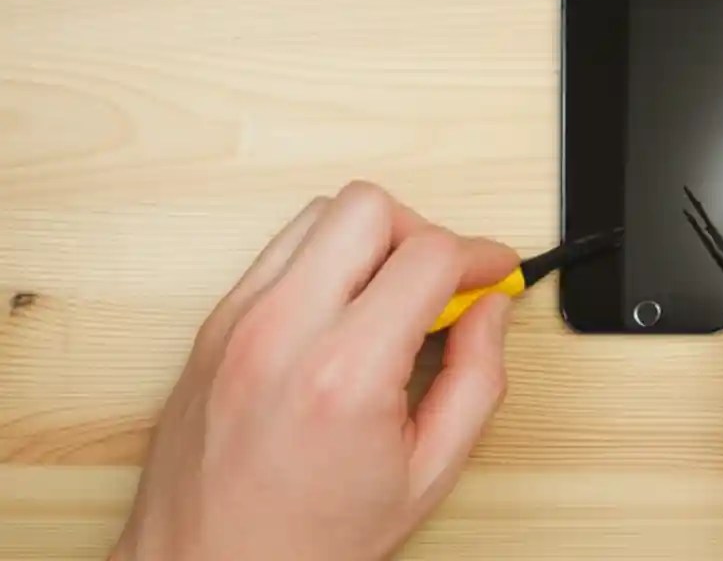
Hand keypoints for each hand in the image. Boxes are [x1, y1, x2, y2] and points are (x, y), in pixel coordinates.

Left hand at [112, 182, 519, 560]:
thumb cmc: (307, 541)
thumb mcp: (427, 475)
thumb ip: (477, 381)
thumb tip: (491, 311)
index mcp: (345, 374)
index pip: (429, 255)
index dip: (481, 254)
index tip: (497, 271)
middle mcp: (281, 331)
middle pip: (368, 207)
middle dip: (422, 232)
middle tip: (440, 283)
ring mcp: (237, 321)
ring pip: (319, 214)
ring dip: (370, 240)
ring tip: (390, 298)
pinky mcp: (213, 324)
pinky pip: (280, 252)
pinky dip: (324, 261)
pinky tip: (344, 312)